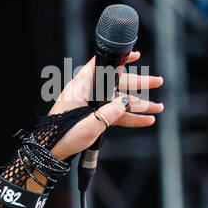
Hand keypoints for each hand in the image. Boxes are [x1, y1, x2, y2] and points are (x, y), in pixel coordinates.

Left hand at [45, 51, 164, 159]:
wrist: (49, 152)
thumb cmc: (64, 136)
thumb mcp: (90, 124)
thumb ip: (110, 112)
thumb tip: (125, 102)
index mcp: (81, 88)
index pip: (102, 66)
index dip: (119, 60)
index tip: (136, 55)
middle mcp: (85, 93)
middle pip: (116, 84)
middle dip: (139, 84)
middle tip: (158, 81)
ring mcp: (88, 105)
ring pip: (117, 100)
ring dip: (138, 105)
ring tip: (158, 108)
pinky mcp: (90, 117)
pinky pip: (113, 113)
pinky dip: (128, 117)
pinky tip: (145, 120)